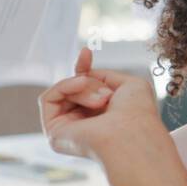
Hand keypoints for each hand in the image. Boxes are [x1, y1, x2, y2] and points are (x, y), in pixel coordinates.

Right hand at [39, 47, 186, 185]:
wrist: (133, 131)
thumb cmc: (138, 112)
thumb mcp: (129, 84)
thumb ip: (104, 77)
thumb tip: (84, 75)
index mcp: (102, 118)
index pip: (84, 90)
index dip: (83, 69)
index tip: (86, 52)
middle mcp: (84, 126)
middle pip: (73, 89)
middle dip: (89, 81)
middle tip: (108, 95)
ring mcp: (68, 131)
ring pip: (63, 92)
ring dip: (84, 86)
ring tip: (103, 99)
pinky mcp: (54, 133)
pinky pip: (48, 98)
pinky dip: (65, 86)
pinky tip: (81, 88)